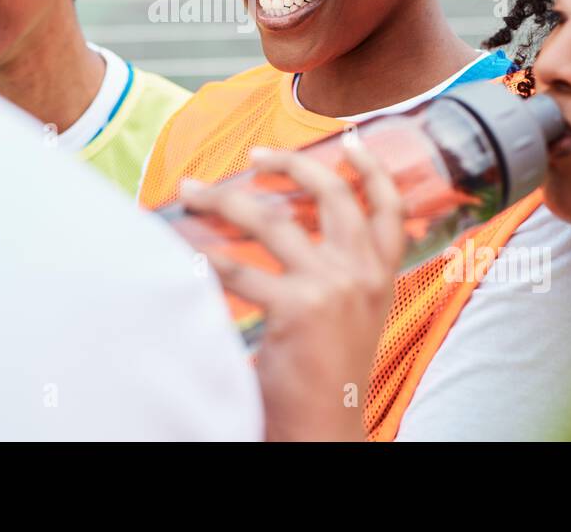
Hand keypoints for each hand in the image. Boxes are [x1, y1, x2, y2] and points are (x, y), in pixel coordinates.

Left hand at [179, 142, 405, 440]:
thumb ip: (335, 275)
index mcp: (380, 277)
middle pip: (330, 196)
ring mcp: (331, 288)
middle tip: (254, 155)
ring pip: (271, 221)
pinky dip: (202, 255)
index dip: (372, 169)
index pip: (389, 209)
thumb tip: (295, 231)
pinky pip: (237, 269)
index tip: (351, 140)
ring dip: (224, 200)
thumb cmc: (326, 377)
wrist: (326, 430)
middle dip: (290, 164)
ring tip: (193, 191)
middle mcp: (361, 275)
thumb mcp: (349, 317)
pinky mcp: (297, 308)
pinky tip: (181, 248)